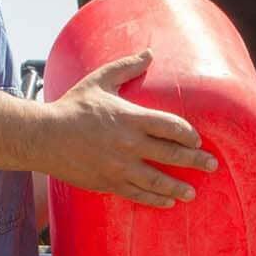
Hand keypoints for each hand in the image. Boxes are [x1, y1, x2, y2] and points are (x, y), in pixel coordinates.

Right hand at [40, 50, 216, 207]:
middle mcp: (129, 145)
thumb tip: (149, 53)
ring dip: (178, 187)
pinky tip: (167, 202)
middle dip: (195, 161)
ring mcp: (120, 167)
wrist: (43, 137)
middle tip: (211, 166)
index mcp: (131, 118)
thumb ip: (126, 67)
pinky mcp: (109, 183)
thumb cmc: (72, 106)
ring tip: (192, 192)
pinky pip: (138, 194)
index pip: (171, 127)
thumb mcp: (99, 81)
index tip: (197, 140)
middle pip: (172, 155)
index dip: (188, 134)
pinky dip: (155, 200)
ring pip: (158, 181)